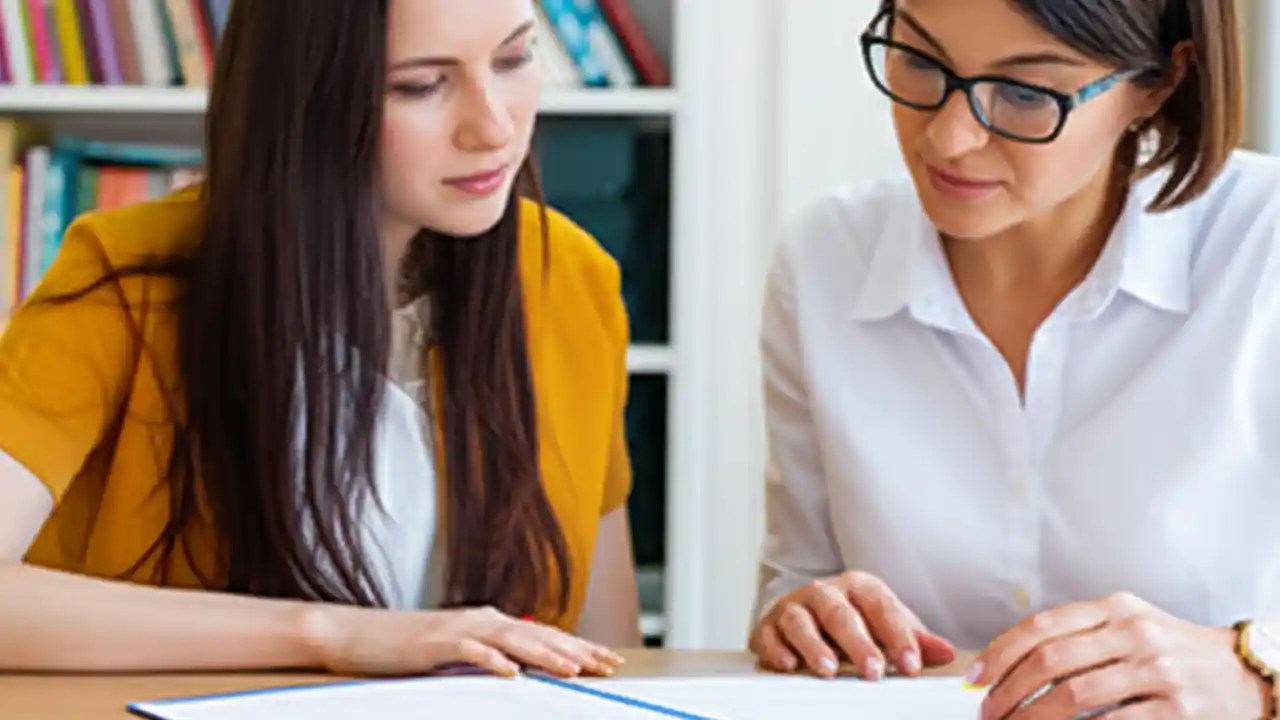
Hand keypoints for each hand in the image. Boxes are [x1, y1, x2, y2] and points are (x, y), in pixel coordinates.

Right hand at [304, 605, 624, 678]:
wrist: (358, 635)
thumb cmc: (408, 649)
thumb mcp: (458, 653)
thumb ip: (490, 655)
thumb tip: (523, 669)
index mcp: (490, 621)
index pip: (543, 634)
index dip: (578, 646)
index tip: (607, 660)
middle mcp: (482, 619)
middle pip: (538, 634)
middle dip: (577, 650)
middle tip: (608, 664)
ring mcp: (460, 629)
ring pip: (513, 640)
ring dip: (545, 655)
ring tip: (574, 669)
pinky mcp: (436, 643)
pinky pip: (470, 651)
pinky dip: (492, 661)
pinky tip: (511, 673)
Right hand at [749, 570, 956, 679]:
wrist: (806, 612)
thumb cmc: (853, 621)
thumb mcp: (886, 626)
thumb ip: (914, 640)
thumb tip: (947, 652)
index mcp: (859, 587)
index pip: (881, 607)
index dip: (897, 635)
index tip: (910, 664)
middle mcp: (825, 592)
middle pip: (840, 613)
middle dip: (858, 643)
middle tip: (874, 671)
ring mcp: (794, 607)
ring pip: (801, 620)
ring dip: (814, 645)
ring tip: (829, 670)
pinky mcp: (768, 626)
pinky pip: (768, 634)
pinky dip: (777, 649)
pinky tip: (789, 665)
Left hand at [969, 592, 1268, 719]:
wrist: (1242, 672)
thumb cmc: (1173, 649)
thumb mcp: (1127, 625)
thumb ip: (1077, 636)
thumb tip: (1011, 662)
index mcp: (1114, 608)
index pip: (1041, 626)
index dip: (1000, 654)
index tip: (977, 679)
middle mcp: (1133, 633)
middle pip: (1050, 661)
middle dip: (1008, 689)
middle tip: (988, 711)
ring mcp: (1156, 670)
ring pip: (1074, 695)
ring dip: (1032, 717)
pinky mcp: (1175, 709)